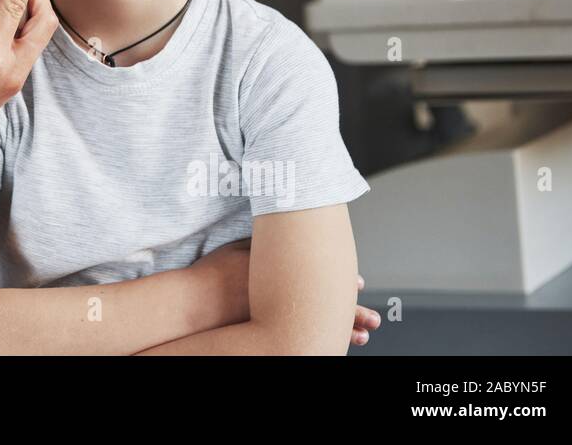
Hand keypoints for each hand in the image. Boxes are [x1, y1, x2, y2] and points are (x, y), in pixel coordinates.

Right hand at [0, 0, 56, 166]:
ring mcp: (16, 81)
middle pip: (44, 21)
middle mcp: (12, 71)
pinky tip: (0, 24)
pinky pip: (29, 50)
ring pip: (40, 36)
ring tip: (4, 0)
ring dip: (30, 13)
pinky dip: (21, 31)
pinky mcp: (14, 86)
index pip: (16, 5)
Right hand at [193, 244, 380, 345]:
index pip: (324, 279)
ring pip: (323, 327)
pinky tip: (336, 347)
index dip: (345, 282)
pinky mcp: (271, 331)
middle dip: (355, 312)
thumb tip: (276, 223)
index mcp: (286, 275)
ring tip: (365, 336)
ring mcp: (281, 317)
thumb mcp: (240, 247)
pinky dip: (324, 343)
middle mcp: (288, 298)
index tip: (361, 283)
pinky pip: (304, 339)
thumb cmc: (215, 274)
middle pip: (330, 305)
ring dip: (347, 331)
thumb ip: (260, 240)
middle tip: (374, 318)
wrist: (197, 302)